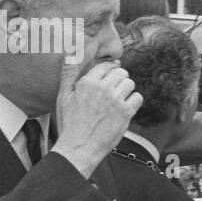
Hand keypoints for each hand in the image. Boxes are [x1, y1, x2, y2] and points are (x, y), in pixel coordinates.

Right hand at [52, 59, 141, 177]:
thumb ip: (68, 73)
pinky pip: (137, 97)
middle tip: (115, 89)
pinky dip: (133, 102)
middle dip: (119, 79)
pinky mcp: (125, 112)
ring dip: (126, 90)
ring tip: (118, 100)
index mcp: (87, 82)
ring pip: (130, 83)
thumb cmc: (70, 123)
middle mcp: (102, 88)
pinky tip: (125, 108)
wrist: (79, 147)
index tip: (111, 75)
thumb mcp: (64, 96)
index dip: (110, 69)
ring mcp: (115, 100)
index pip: (106, 65)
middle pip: (121, 72)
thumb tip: (69, 53)